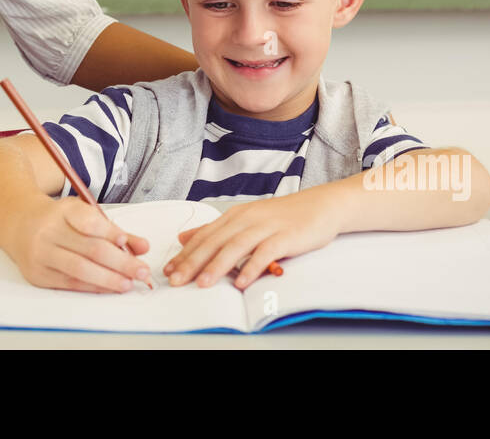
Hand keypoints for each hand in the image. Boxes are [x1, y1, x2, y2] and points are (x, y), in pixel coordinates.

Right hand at [9, 195, 151, 292]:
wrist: (19, 224)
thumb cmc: (58, 219)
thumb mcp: (83, 213)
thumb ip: (114, 229)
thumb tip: (143, 247)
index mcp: (63, 210)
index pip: (90, 222)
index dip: (112, 233)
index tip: (132, 243)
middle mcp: (49, 231)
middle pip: (90, 249)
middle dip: (121, 263)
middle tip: (142, 271)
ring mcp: (41, 254)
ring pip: (80, 269)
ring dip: (108, 279)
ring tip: (128, 284)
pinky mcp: (37, 274)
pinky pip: (70, 283)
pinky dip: (92, 287)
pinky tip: (108, 288)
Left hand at [163, 190, 339, 289]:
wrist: (320, 206)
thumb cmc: (282, 217)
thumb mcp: (245, 219)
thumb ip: (215, 230)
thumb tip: (183, 237)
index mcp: (235, 215)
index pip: (204, 236)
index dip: (185, 253)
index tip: (168, 270)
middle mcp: (247, 218)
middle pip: (215, 241)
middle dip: (193, 262)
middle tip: (176, 280)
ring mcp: (266, 227)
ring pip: (236, 246)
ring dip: (217, 265)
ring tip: (202, 283)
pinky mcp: (285, 236)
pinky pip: (265, 252)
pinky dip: (252, 267)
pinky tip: (241, 282)